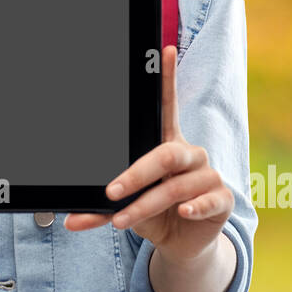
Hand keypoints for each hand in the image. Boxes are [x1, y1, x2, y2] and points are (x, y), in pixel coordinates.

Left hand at [63, 45, 232, 262]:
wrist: (180, 241)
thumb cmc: (153, 211)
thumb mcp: (125, 207)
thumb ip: (100, 211)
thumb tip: (69, 220)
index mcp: (167, 145)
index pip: (167, 106)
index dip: (167, 78)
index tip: (164, 50)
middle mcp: (189, 154)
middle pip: (165, 155)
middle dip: (135, 174)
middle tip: (111, 191)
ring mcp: (208, 175)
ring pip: (176, 186)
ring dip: (146, 204)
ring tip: (122, 219)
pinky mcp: (222, 199)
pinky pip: (209, 200)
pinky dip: (194, 207)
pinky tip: (183, 212)